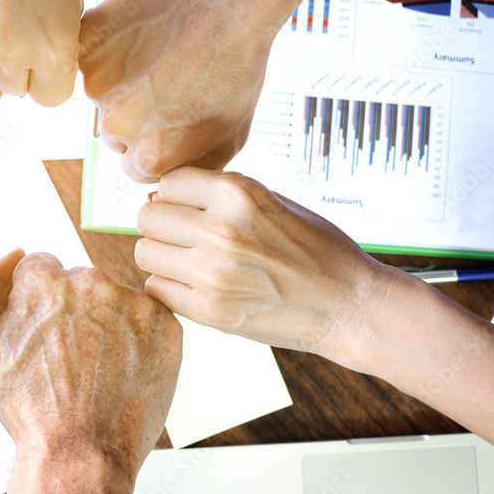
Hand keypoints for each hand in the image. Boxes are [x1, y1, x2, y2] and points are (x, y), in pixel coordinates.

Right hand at [0, 253, 181, 493]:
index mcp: (43, 281)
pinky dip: (141, 342)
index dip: (44, 301)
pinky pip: (150, 321)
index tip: (51, 326)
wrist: (79, 455)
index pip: (44, 267)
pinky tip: (125, 372)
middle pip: (83, 283)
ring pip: (118, 302)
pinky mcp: (164, 324)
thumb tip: (9, 266)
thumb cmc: (32, 412)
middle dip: (79, 311)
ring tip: (102, 371)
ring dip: (112, 325)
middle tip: (76, 357)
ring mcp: (130, 301)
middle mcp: (87, 281)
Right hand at [80, 0, 317, 181]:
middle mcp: (119, 125)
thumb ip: (194, 166)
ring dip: (121, 82)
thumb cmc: (237, 62)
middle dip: (136, 116)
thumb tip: (171, 179)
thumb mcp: (232, 134)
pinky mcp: (87, 46)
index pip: (136, 167)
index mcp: (152, 155)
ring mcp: (98, 84)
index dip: (155, 143)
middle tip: (165, 83)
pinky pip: (90, 59)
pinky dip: (107, 50)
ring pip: (102, 96)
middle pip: (115, 135)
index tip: (169, 119)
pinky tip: (142, 36)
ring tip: (158, 55)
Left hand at [134, 167, 398, 370]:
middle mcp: (220, 229)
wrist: (348, 305)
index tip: (191, 210)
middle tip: (188, 238)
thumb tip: (158, 195)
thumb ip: (218, 194)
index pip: (167, 183)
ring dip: (163, 257)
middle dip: (164, 226)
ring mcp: (211, 272)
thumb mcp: (272, 201)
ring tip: (193, 262)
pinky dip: (170, 288)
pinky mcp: (208, 310)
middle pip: (147, 217)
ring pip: (145, 253)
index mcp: (237, 194)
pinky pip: (157, 288)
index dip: (177, 197)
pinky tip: (198, 287)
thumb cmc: (315, 249)